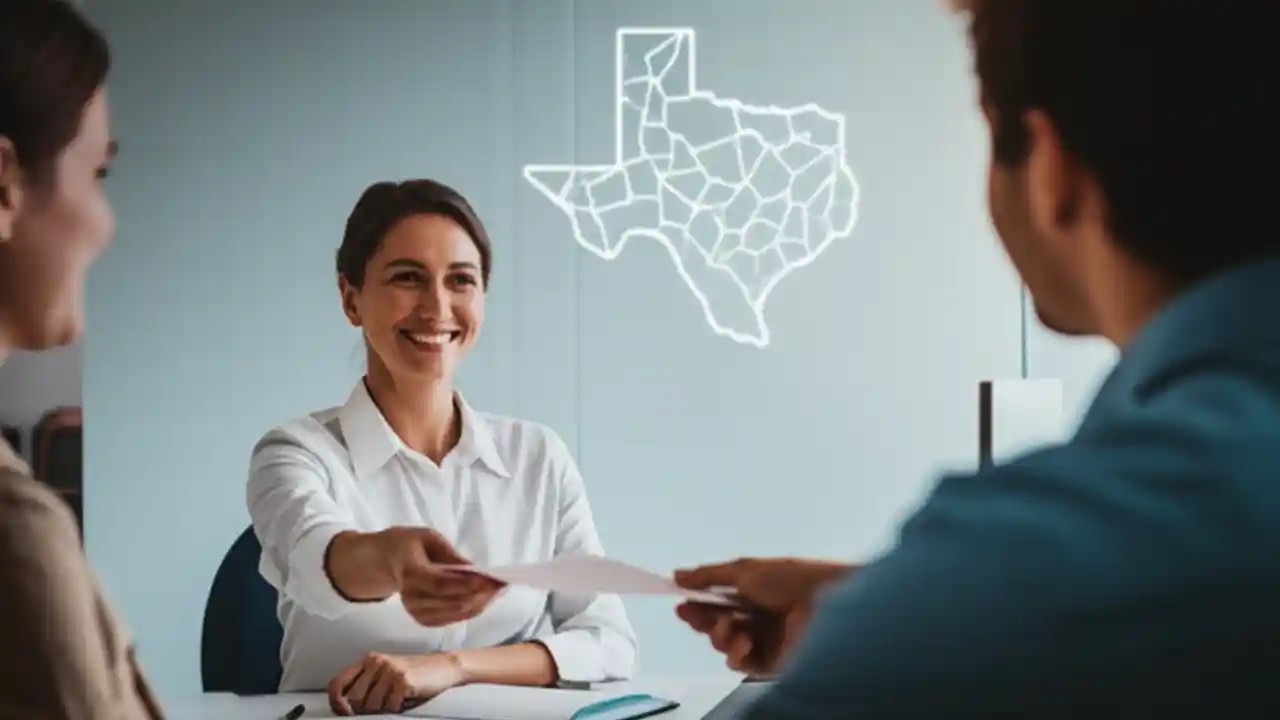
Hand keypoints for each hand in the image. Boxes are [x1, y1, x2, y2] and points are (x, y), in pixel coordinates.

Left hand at [328, 651, 464, 715]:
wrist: (444, 666)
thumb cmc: (415, 673)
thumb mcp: (385, 673)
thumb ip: (365, 683)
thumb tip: (345, 706)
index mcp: (369, 660)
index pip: (337, 683)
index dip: (335, 702)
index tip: (344, 712)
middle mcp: (377, 662)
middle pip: (353, 699)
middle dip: (364, 709)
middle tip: (381, 705)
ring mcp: (389, 671)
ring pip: (371, 707)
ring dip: (384, 709)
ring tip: (396, 700)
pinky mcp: (403, 682)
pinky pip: (390, 707)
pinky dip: (398, 709)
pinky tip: (405, 699)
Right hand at [378, 527, 504, 626]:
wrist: (386, 561)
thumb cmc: (410, 544)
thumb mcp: (428, 537)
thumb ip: (450, 554)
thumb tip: (474, 570)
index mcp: (410, 572)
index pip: (440, 584)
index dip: (467, 585)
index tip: (491, 580)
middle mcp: (411, 597)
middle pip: (452, 603)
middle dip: (481, 594)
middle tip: (503, 584)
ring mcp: (416, 612)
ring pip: (456, 613)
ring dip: (481, 603)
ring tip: (499, 590)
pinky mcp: (422, 619)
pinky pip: (453, 619)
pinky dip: (473, 609)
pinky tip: (486, 598)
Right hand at [674, 557, 852, 676]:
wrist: (829, 604)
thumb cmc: (794, 580)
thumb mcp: (745, 570)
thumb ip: (709, 576)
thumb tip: (679, 575)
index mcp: (756, 591)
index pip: (718, 600)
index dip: (698, 602)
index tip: (680, 599)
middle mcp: (759, 616)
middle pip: (717, 623)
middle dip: (701, 619)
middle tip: (688, 613)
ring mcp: (765, 640)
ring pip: (725, 645)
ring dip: (720, 636)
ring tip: (732, 628)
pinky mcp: (771, 663)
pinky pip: (740, 663)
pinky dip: (736, 653)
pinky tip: (744, 643)